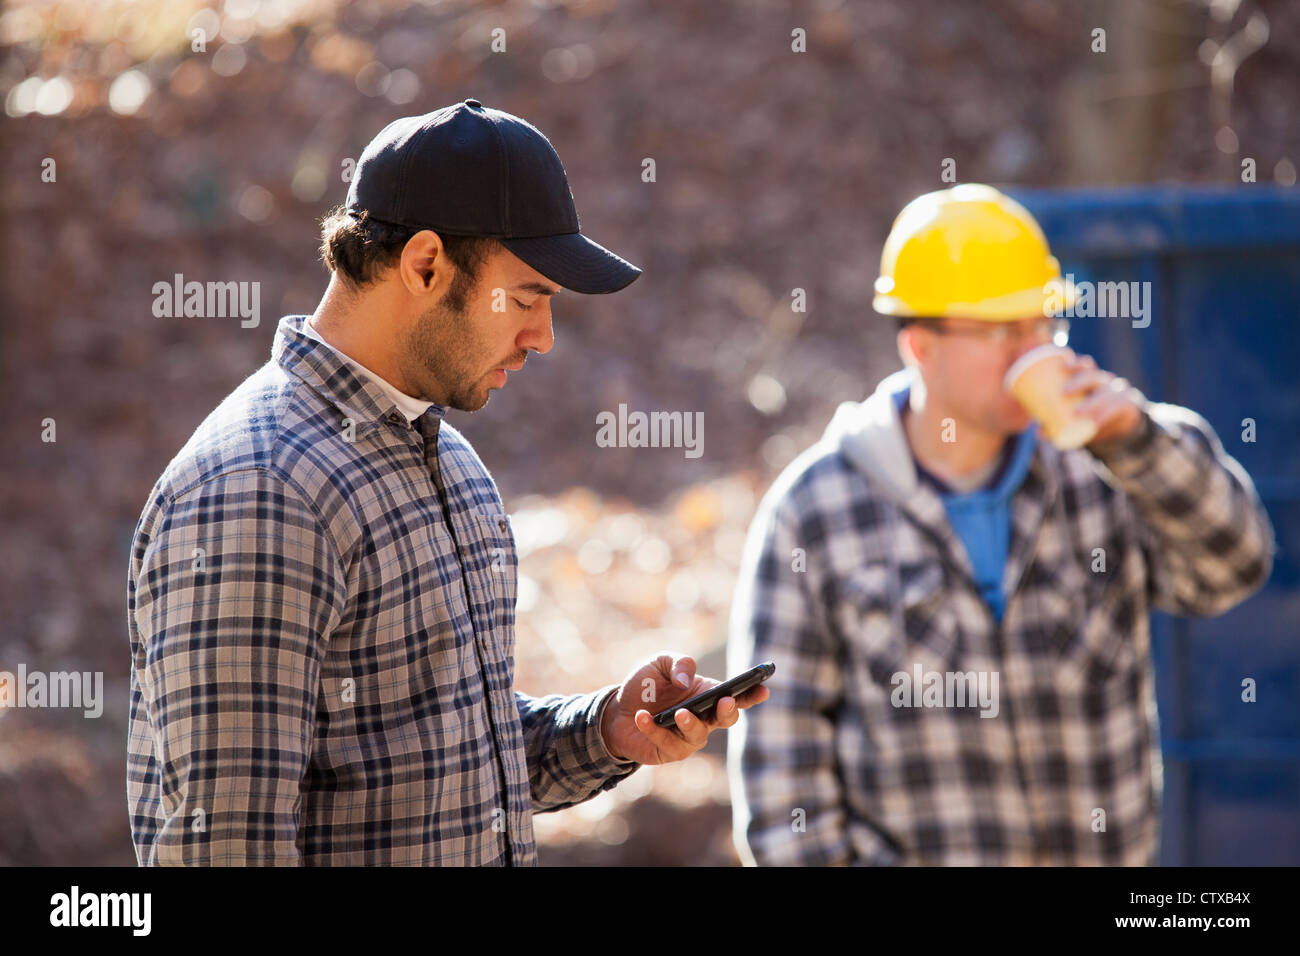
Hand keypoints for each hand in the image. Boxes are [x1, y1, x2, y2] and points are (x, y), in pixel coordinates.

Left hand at [599, 654, 770, 764]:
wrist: (616, 711)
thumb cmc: (645, 686)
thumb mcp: (660, 663)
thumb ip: (678, 663)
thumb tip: (685, 681)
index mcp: (708, 695)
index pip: (737, 696)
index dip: (752, 694)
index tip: (764, 689)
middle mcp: (704, 718)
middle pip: (727, 719)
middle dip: (729, 711)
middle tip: (725, 701)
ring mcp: (688, 737)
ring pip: (699, 736)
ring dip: (691, 724)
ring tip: (679, 713)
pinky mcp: (669, 752)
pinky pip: (667, 743)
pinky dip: (654, 729)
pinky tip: (641, 717)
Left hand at [1060, 352, 1145, 446]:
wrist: (1124, 424)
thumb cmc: (1094, 414)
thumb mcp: (1077, 415)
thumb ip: (1058, 421)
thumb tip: (1039, 434)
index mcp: (1092, 379)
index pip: (1085, 366)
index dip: (1075, 363)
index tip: (1061, 366)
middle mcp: (1105, 383)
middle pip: (1093, 377)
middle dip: (1078, 382)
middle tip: (1063, 392)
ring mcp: (1118, 393)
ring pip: (1105, 393)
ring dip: (1091, 402)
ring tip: (1076, 413)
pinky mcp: (1128, 406)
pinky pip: (1117, 408)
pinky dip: (1105, 415)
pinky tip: (1095, 422)